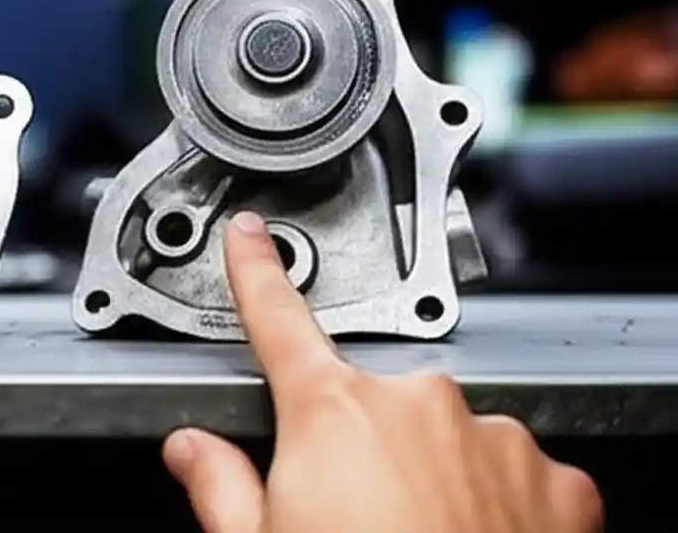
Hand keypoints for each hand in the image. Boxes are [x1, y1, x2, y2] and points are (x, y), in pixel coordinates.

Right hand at [163, 212, 603, 532]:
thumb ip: (221, 485)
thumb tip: (191, 449)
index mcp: (332, 415)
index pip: (278, 321)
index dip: (256, 272)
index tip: (250, 238)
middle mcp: (415, 406)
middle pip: (368, 400)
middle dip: (357, 442)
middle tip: (351, 511)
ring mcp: (491, 437)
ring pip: (444, 434)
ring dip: (427, 472)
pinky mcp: (552, 479)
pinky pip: (510, 470)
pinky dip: (492, 501)